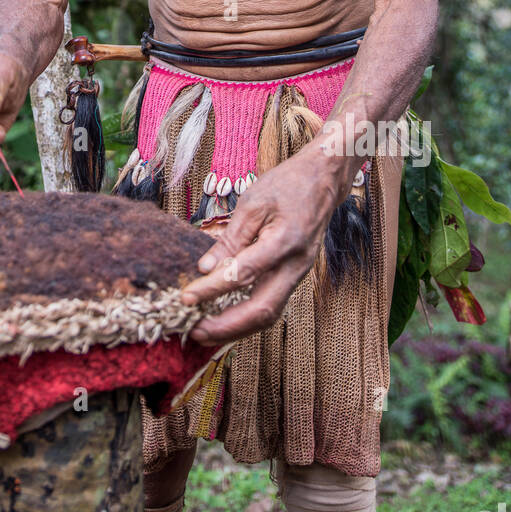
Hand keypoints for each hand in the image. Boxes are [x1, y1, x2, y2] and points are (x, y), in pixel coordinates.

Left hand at [181, 147, 340, 343]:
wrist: (323, 180)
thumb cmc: (288, 184)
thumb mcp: (252, 203)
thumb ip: (230, 239)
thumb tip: (205, 269)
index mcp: (284, 243)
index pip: (243, 276)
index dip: (212, 290)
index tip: (186, 298)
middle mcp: (295, 267)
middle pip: (262, 311)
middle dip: (226, 327)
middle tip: (194, 332)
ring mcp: (297, 275)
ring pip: (268, 314)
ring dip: (236, 328)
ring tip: (205, 332)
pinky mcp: (292, 275)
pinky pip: (270, 303)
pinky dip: (246, 316)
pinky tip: (224, 317)